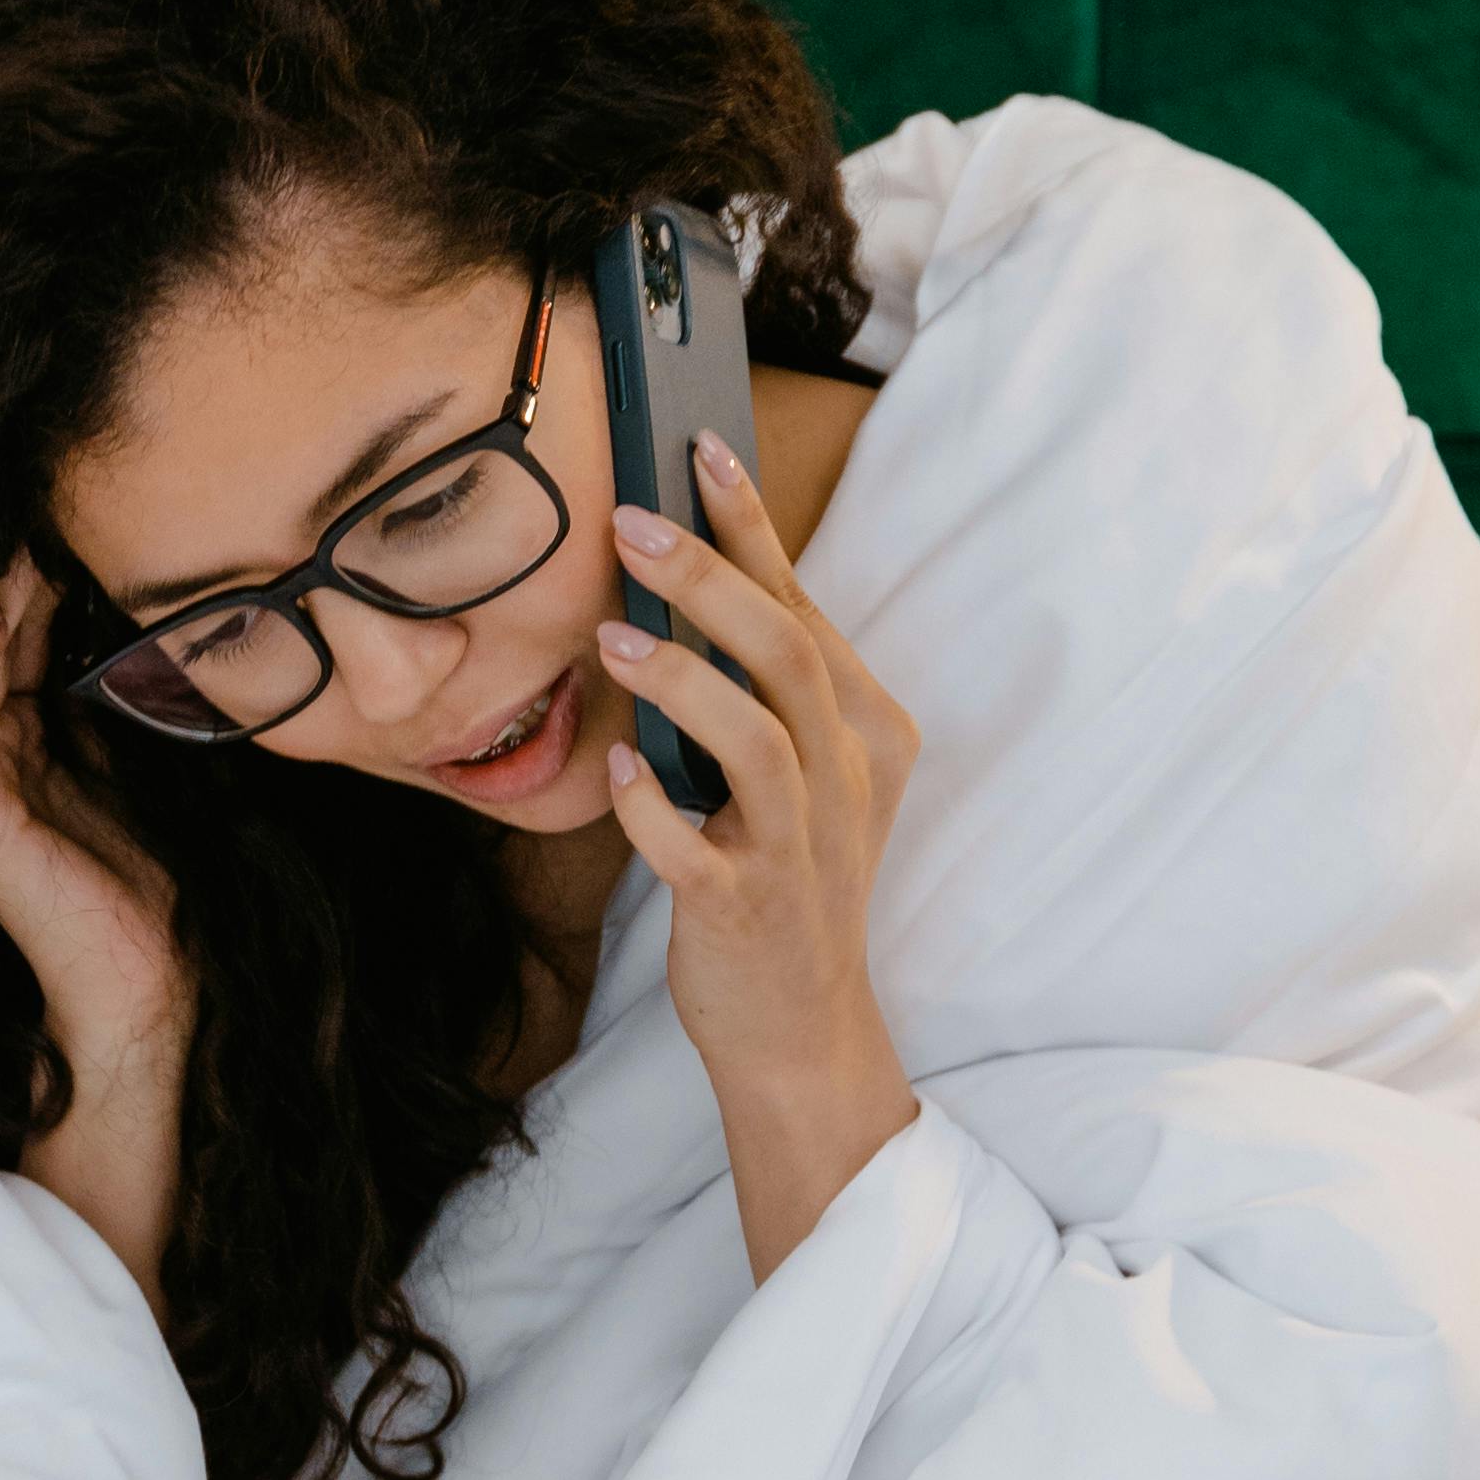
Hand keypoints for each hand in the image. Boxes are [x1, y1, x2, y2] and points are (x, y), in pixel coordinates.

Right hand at [0, 557, 189, 1311]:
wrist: (150, 973)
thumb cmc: (151, 876)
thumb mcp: (136, 759)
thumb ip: (113, 696)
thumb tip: (125, 618)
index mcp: (22, 736)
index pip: (6, 634)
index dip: (25, 577)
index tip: (57, 519)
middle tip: (30, 518)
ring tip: (5, 562)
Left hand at [597, 439, 919, 1281]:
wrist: (800, 1028)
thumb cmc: (784, 878)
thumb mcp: (801, 774)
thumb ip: (763, 688)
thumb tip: (678, 577)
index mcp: (867, 733)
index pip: (807, 608)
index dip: (755, 528)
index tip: (702, 451)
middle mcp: (846, 780)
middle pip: (791, 655)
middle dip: (712, 580)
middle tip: (631, 524)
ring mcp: (803, 848)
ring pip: (758, 740)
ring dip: (684, 680)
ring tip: (612, 638)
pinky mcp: (748, 910)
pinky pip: (695, 848)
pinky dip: (651, 806)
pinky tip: (615, 771)